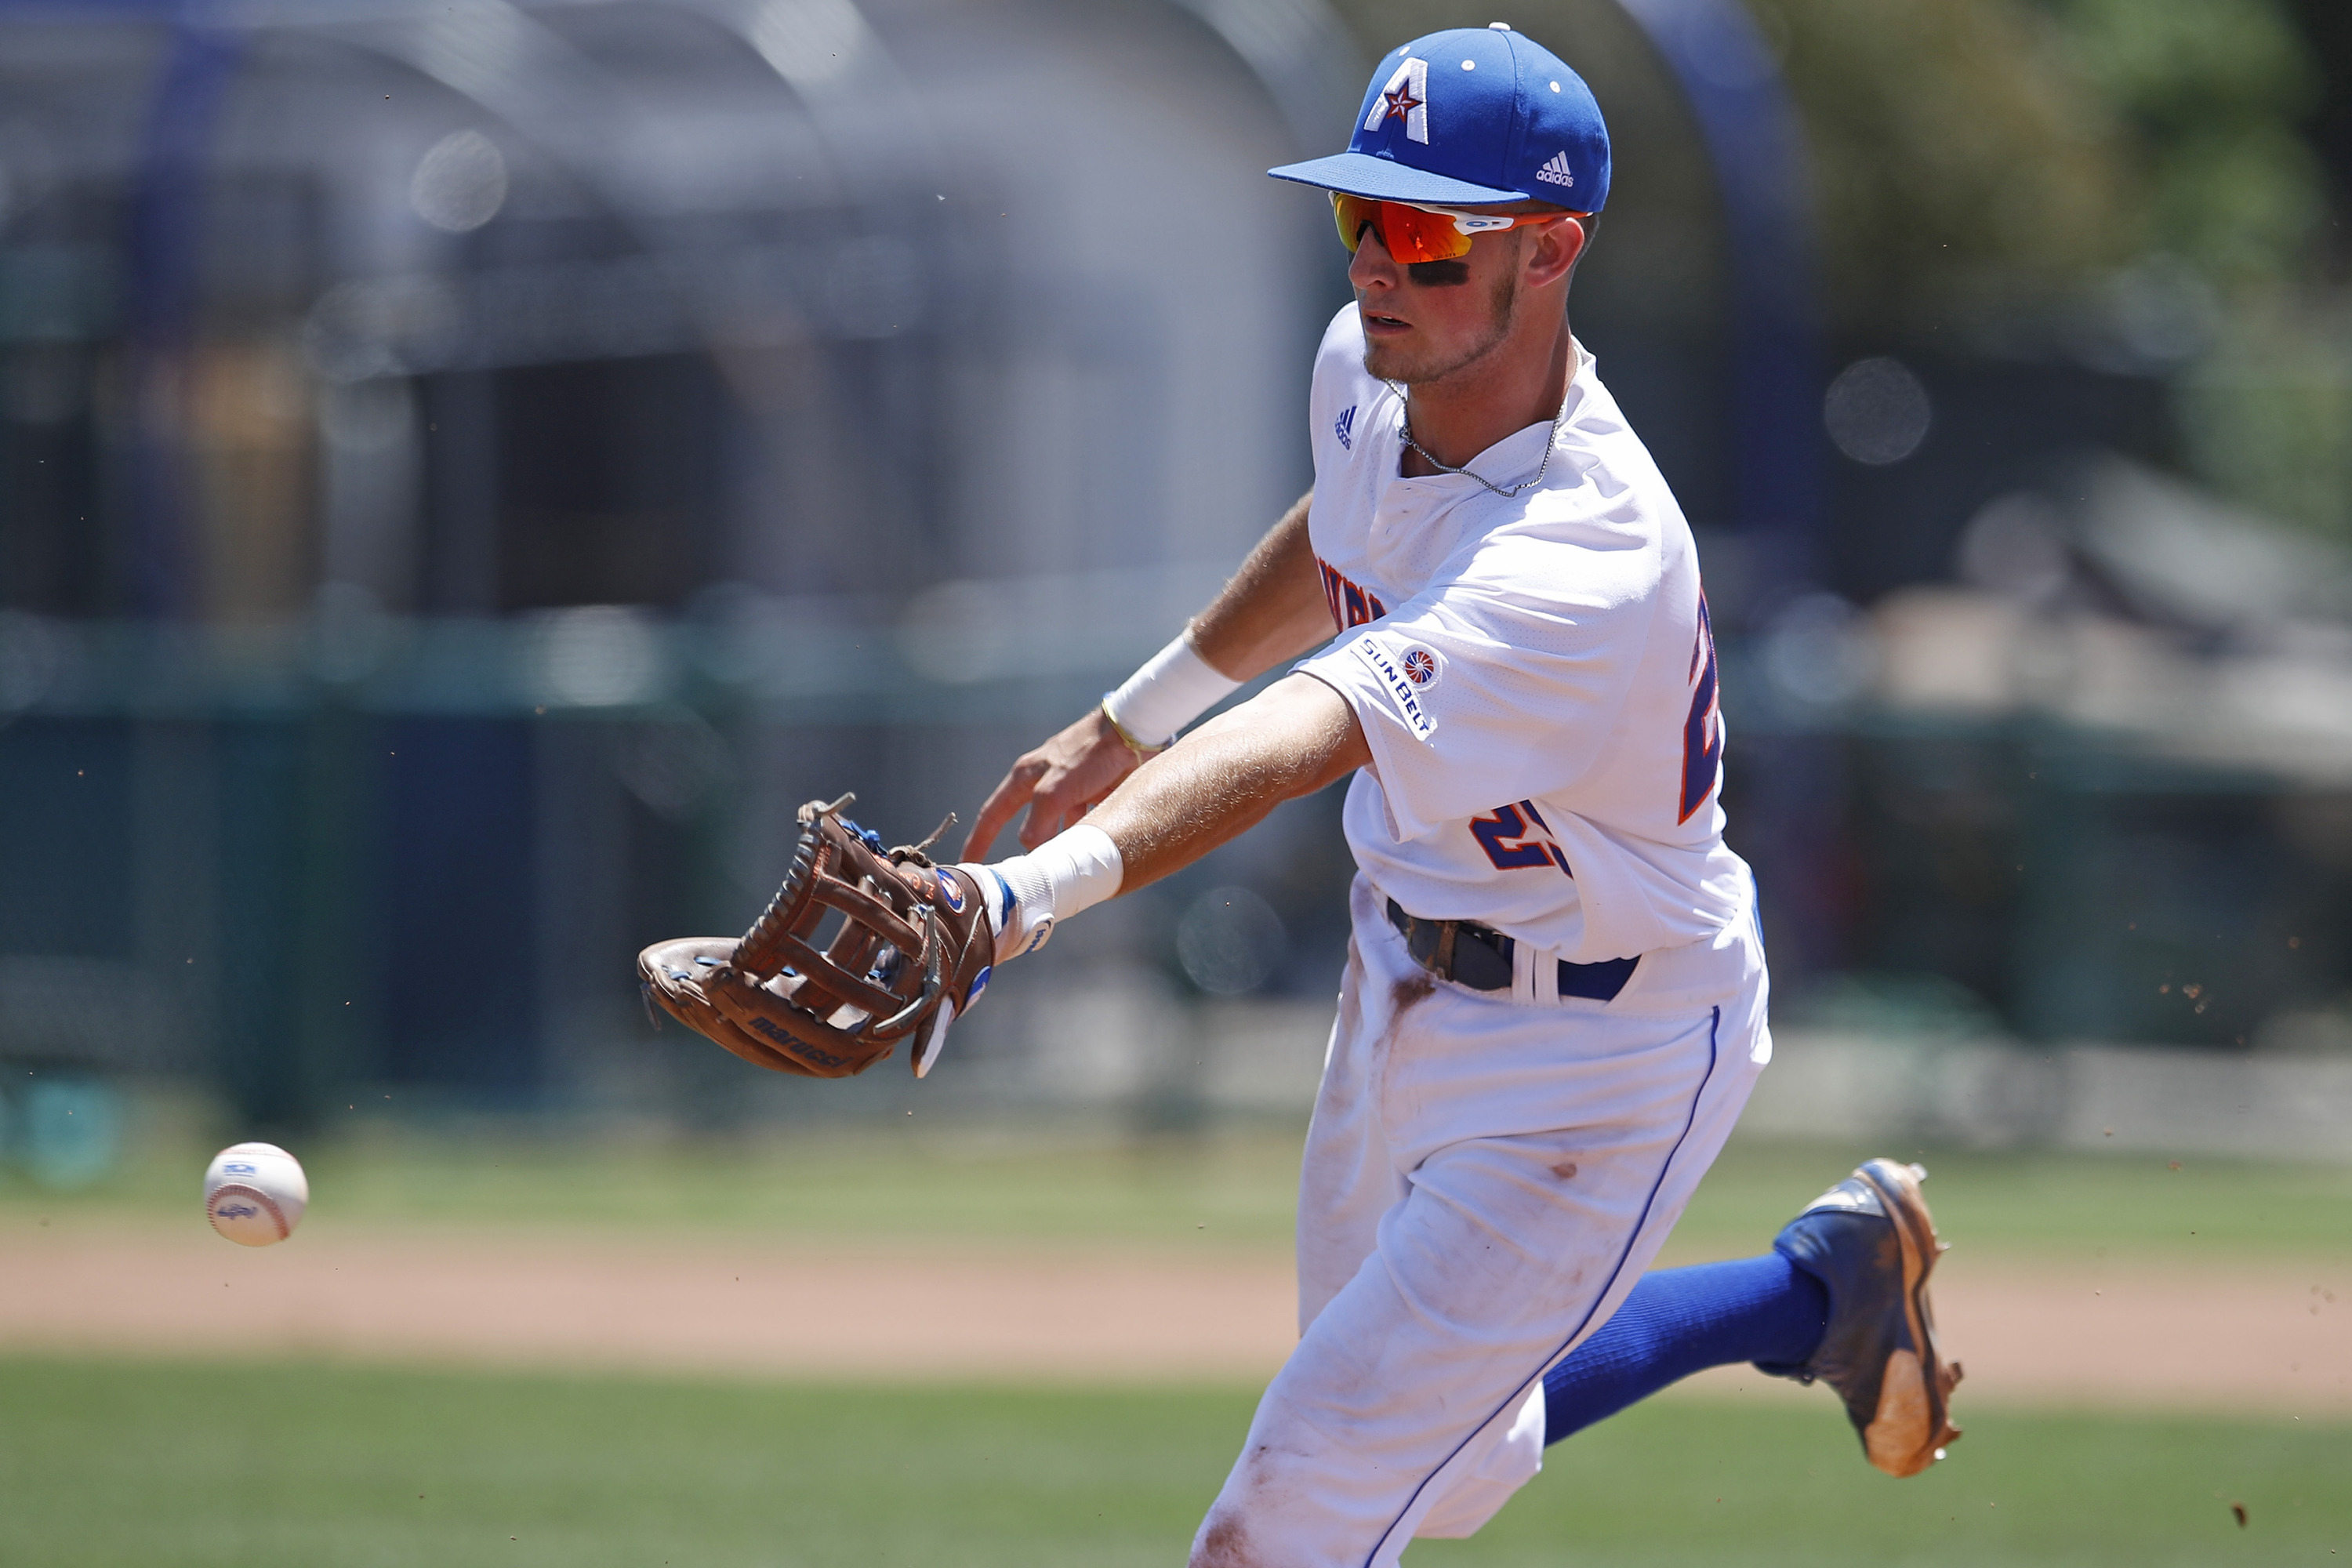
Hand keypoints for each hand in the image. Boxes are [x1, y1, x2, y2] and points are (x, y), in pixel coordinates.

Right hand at [962, 706, 1143, 858]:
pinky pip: (1080, 821)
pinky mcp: (1092, 792)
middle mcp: (1042, 783)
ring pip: (1055, 826)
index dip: (979, 840)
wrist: (1134, 734)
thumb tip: (1028, 847)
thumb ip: (1038, 820)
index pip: (993, 814)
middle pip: (1026, 824)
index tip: (968, 864)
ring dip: (1058, 844)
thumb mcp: (1056, 790)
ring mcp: (1068, 788)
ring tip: (1061, 866)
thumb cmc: (1090, 754)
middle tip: (1023, 875)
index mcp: (1025, 777)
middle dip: (1026, 848)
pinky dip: (1082, 835)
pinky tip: (1089, 847)